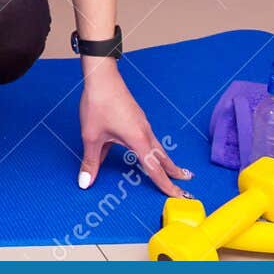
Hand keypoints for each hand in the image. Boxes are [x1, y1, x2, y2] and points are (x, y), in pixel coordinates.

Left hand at [78, 63, 194, 196]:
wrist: (102, 77)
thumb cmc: (98, 104)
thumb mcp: (91, 137)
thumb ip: (91, 161)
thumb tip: (85, 182)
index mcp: (138, 140)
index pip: (156, 169)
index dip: (167, 185)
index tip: (180, 196)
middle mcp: (145, 133)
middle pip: (163, 157)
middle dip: (174, 172)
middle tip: (187, 182)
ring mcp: (142, 123)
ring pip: (157, 146)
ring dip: (164, 160)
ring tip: (171, 169)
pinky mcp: (137, 117)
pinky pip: (148, 138)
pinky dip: (153, 148)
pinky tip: (142, 149)